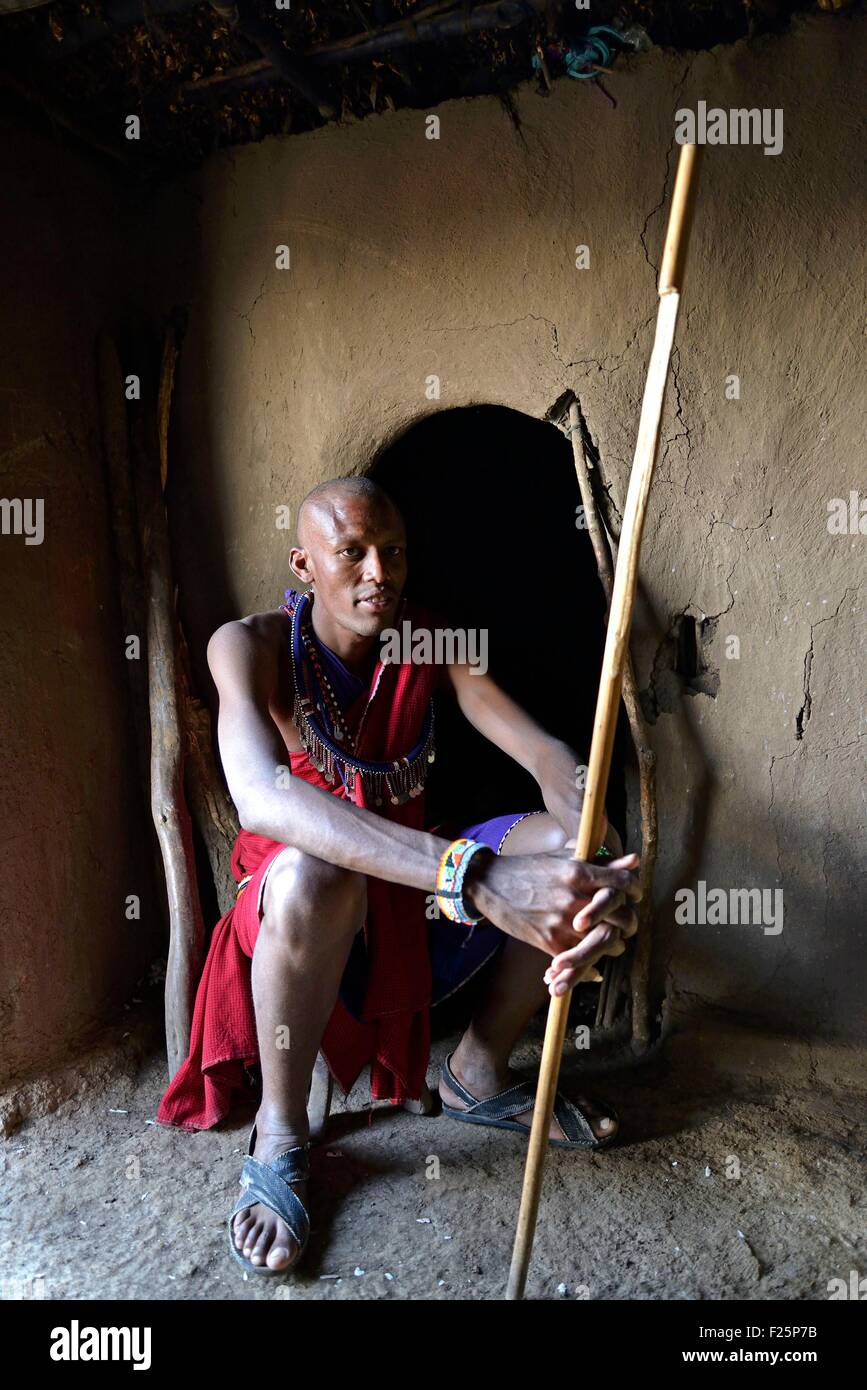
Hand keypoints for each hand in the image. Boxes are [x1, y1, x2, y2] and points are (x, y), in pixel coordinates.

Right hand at [465, 848, 640, 966]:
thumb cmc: (529, 868)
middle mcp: (574, 898)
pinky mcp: (550, 942)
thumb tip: (633, 861)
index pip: (623, 883)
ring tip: (613, 942)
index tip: (635, 895)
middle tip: (628, 924)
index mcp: (579, 871)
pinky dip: (591, 966)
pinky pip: (581, 960)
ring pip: (606, 942)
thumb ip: (600, 861)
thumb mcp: (563, 857)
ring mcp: (563, 922)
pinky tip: (595, 964)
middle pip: (621, 917)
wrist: (490, 884)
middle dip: (629, 922)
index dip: (634, 889)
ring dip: (614, 944)